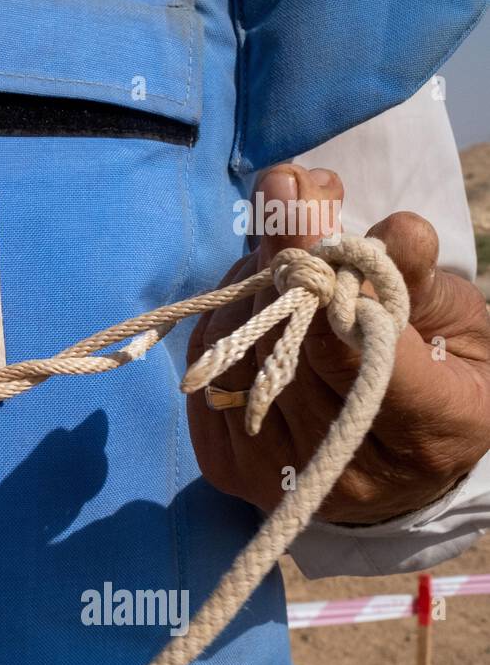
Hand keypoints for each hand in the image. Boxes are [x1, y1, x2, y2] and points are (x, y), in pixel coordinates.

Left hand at [188, 164, 489, 523]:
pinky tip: (256, 288)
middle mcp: (349, 470)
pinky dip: (227, 312)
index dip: (338, 285)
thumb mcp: (456, 320)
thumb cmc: (439, 373)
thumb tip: (395, 229)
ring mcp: (281, 474)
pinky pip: (208, 367)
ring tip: (281, 242)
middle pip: (293, 349)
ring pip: (242, 350)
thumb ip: (417, 277)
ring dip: (254, 279)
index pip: (373, 360)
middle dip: (286, 258)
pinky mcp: (227, 466)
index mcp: (431, 431)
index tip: (317, 207)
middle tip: (291, 190)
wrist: (395, 461)